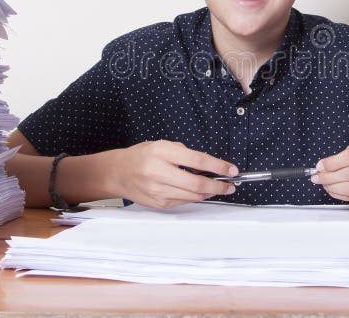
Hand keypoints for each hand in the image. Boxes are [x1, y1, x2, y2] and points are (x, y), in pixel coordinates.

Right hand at [99, 140, 238, 208]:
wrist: (118, 173)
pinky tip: (200, 192)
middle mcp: (159, 172)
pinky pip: (184, 202)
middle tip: (230, 185)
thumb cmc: (141, 156)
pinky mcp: (158, 203)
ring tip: (219, 188)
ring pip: (193, 195)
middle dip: (219, 185)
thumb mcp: (163, 145)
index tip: (231, 169)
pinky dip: (196, 197)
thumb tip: (209, 166)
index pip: (197, 160)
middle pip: (197, 183)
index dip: (218, 166)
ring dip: (210, 192)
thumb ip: (185, 154)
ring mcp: (158, 190)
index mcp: (162, 152)